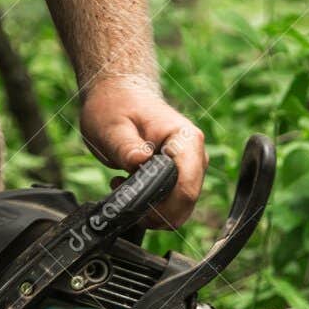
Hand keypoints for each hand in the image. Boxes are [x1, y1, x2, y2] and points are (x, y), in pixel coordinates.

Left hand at [78, 76, 206, 227]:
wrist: (121, 97)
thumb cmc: (117, 107)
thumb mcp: (112, 126)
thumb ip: (126, 147)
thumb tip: (140, 162)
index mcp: (186, 141)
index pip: (186, 189)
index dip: (161, 207)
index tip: (133, 204)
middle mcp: (196, 157)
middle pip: (185, 203)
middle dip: (153, 211)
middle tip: (123, 194)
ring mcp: (192, 169)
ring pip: (180, 209)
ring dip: (149, 208)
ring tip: (123, 184)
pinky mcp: (182, 179)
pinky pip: (172, 206)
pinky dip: (150, 205)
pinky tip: (130, 186)